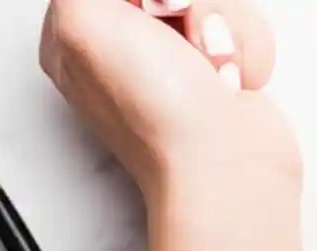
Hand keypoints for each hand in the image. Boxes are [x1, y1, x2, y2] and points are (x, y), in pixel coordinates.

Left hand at [40, 0, 299, 196]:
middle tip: (181, 30)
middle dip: (191, 1)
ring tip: (211, 67)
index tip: (150, 5)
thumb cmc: (156, 113)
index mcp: (74, 29)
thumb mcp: (82, 21)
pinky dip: (242, 48)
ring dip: (222, 23)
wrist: (223, 169)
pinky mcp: (217, 68)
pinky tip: (228, 82)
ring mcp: (174, 55)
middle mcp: (123, 41)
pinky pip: (240, 24)